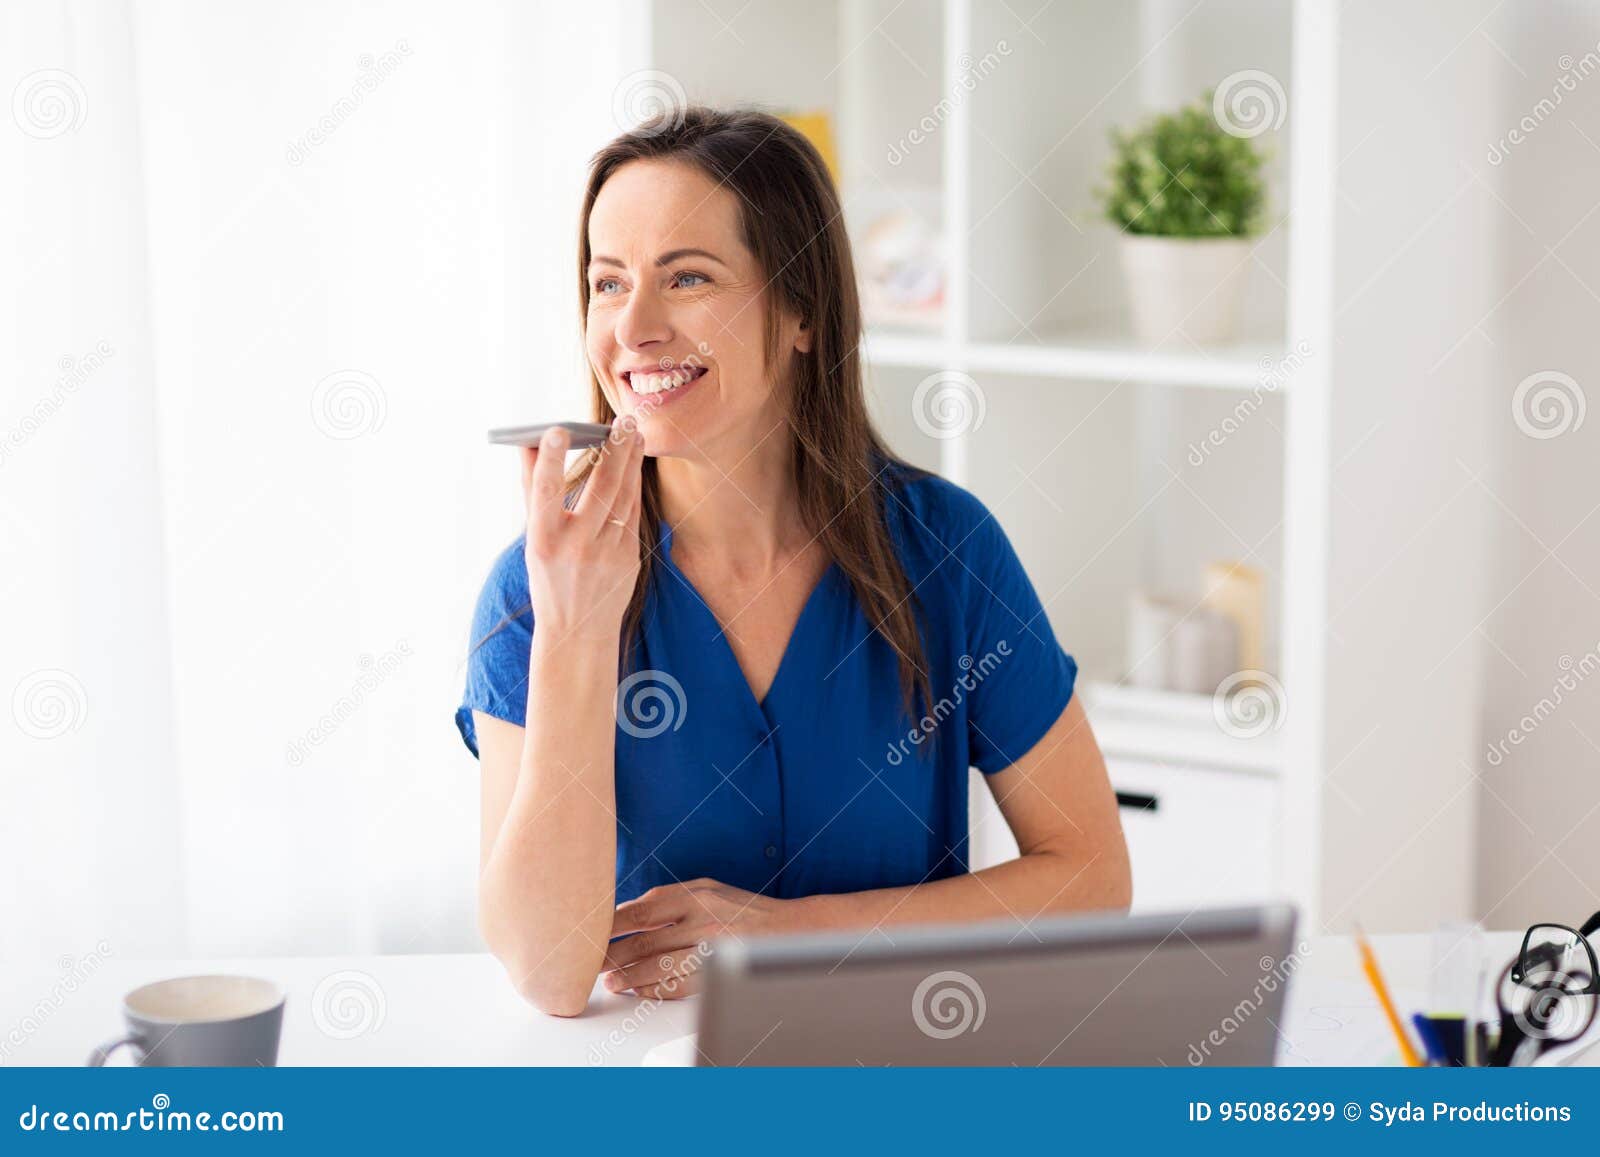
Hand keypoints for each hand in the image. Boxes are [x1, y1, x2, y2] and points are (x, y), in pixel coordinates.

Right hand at [520, 420, 643, 644]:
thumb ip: (532, 491)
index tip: (558, 429)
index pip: (545, 493)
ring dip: (630, 460)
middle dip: (614, 449)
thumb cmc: (549, 577)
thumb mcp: (533, 540)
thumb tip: (528, 444)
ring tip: (634, 431)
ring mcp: (606, 553)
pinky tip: (635, 463)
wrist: (578, 630)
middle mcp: (575, 546)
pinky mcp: (629, 557)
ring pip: (623, 496)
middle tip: (623, 419)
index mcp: (543, 541)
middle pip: (599, 488)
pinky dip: (634, 484)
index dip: (550, 461)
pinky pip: (633, 512)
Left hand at [601, 878, 809, 999]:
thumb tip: (627, 912)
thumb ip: (669, 898)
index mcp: (694, 894)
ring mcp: (711, 948)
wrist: (791, 929)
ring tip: (611, 982)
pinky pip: (680, 986)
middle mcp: (702, 919)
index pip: (640, 912)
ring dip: (629, 977)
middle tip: (590, 964)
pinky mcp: (720, 972)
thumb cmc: (743, 909)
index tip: (591, 936)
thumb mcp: (708, 888)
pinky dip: (656, 991)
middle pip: (644, 941)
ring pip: (658, 967)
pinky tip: (640, 992)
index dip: (611, 927)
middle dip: (613, 955)